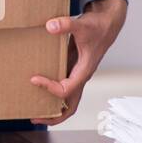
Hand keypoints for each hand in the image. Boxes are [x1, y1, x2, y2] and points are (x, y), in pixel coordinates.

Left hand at [29, 0, 127, 125]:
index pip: (67, 89)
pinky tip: (39, 88)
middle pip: (71, 106)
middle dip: (54, 116)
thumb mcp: (82, 24)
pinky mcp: (73, 68)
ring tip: (34, 110)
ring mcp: (78, 74)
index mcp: (84, 71)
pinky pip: (64, 87)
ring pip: (68, 99)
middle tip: (35, 118)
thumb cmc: (97, 27)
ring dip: (54, 108)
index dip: (50, 88)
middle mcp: (81, 76)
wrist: (107, 24)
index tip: (34, 79)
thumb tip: (50, 26)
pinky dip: (53, 92)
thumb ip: (66, 25)